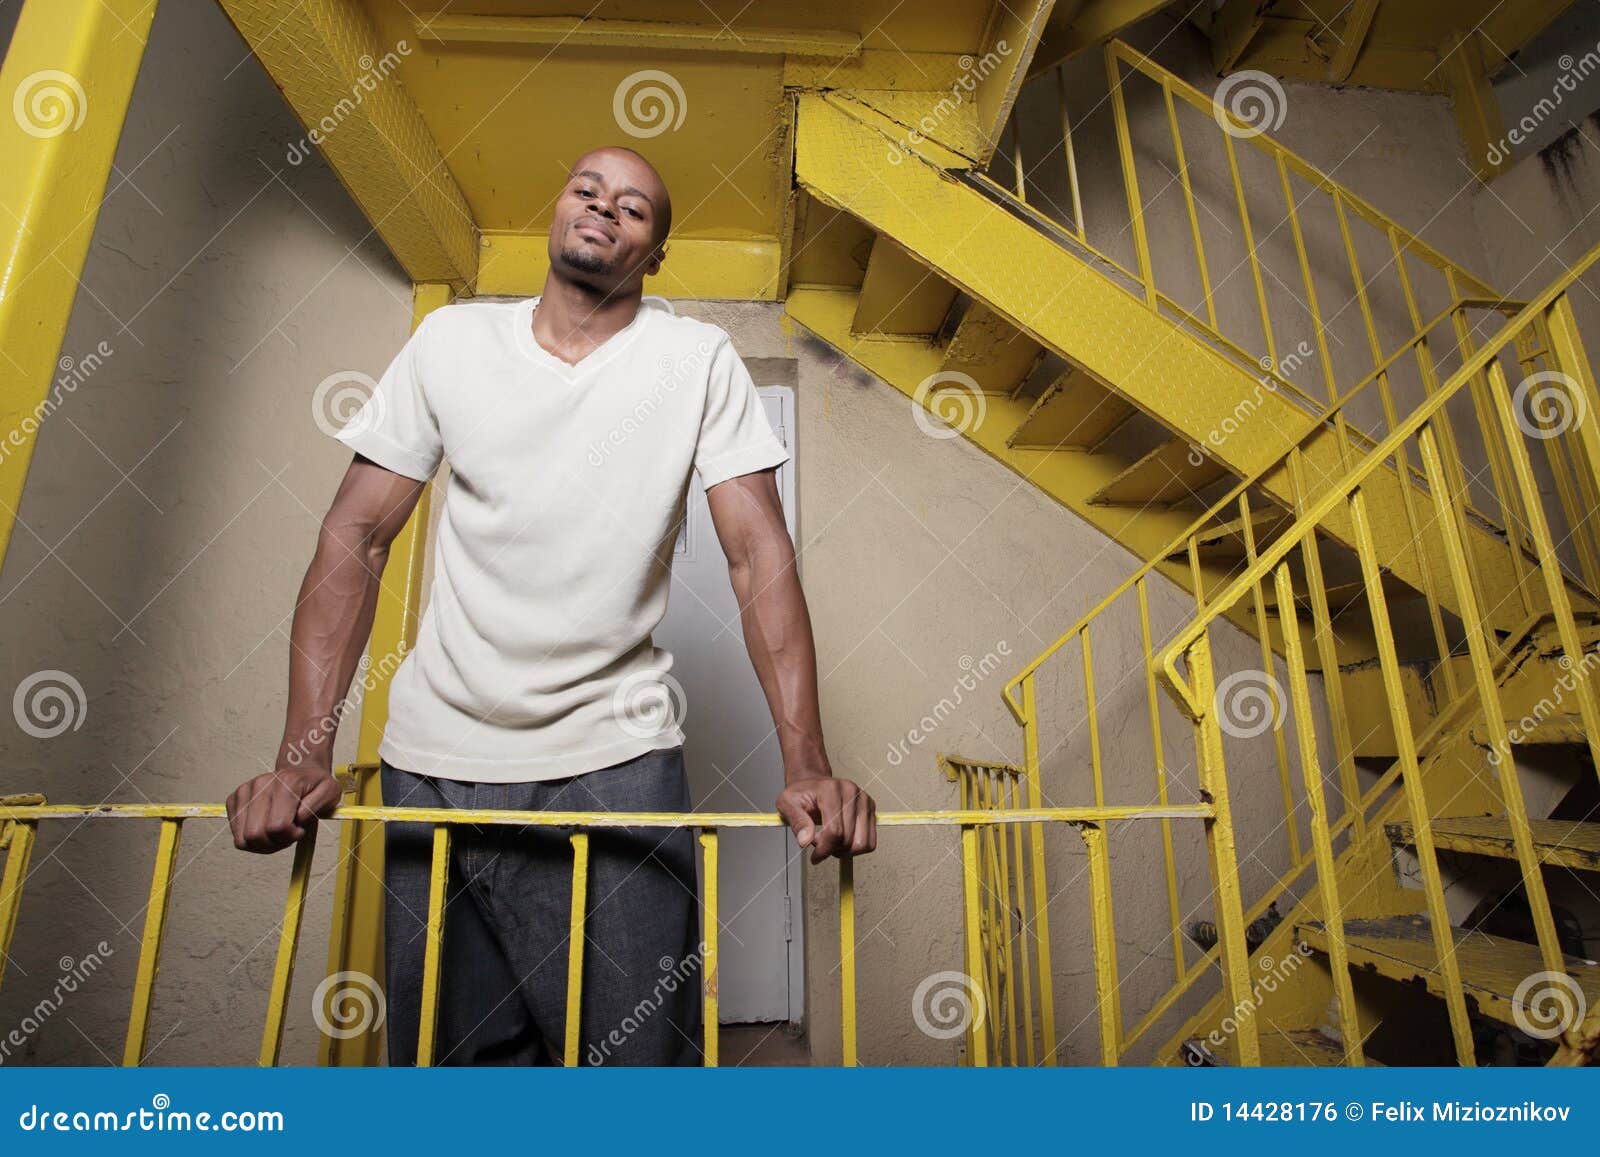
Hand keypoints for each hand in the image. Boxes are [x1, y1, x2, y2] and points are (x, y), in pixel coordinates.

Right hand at [226, 765, 342, 853]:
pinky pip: (236, 835)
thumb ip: (316, 808)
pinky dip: (251, 839)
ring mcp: (245, 791)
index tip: (299, 829)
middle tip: (288, 834)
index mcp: (286, 783)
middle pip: (255, 835)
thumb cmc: (314, 785)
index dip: (291, 836)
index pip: (277, 826)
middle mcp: (261, 784)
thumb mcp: (330, 794)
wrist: (300, 769)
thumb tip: (297, 820)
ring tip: (277, 832)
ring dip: (262, 844)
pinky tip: (265, 828)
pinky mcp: (234, 799)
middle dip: (274, 843)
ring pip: (242, 839)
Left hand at [776, 776, 876, 862]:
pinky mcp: (871, 809)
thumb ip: (797, 822)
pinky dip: (855, 848)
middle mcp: (852, 792)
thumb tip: (805, 841)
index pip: (834, 831)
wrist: (813, 785)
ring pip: (862, 843)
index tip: (815, 855)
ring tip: (831, 843)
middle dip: (832, 849)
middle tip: (820, 845)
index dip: (824, 849)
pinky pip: (870, 842)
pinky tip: (842, 841)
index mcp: (831, 789)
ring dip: (845, 850)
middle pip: (848, 839)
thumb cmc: (801, 794)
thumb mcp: (787, 804)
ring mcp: (864, 801)